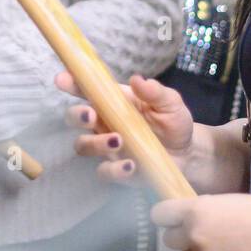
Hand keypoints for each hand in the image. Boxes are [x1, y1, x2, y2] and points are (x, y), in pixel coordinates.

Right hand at [57, 72, 194, 182]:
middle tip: (90, 115)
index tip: (61, 79)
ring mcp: (108, 148)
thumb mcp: (170, 103)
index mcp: (114, 102)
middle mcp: (105, 123)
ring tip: (118, 141)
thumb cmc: (174, 122)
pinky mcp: (117, 170)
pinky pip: (104, 172)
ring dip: (95, 143)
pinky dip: (114, 169)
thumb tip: (137, 80)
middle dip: (76, 116)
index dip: (72, 83)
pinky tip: (131, 164)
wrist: (188, 154)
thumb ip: (155, 92)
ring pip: (83, 146)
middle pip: (75, 118)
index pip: (88, 90)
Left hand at [153, 194, 250, 250]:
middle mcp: (196, 234)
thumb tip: (190, 216)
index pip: (160, 214)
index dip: (166, 218)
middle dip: (182, 238)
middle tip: (201, 237)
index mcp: (197, 209)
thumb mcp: (228, 201)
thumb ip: (205, 210)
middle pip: (170, 240)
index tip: (172, 220)